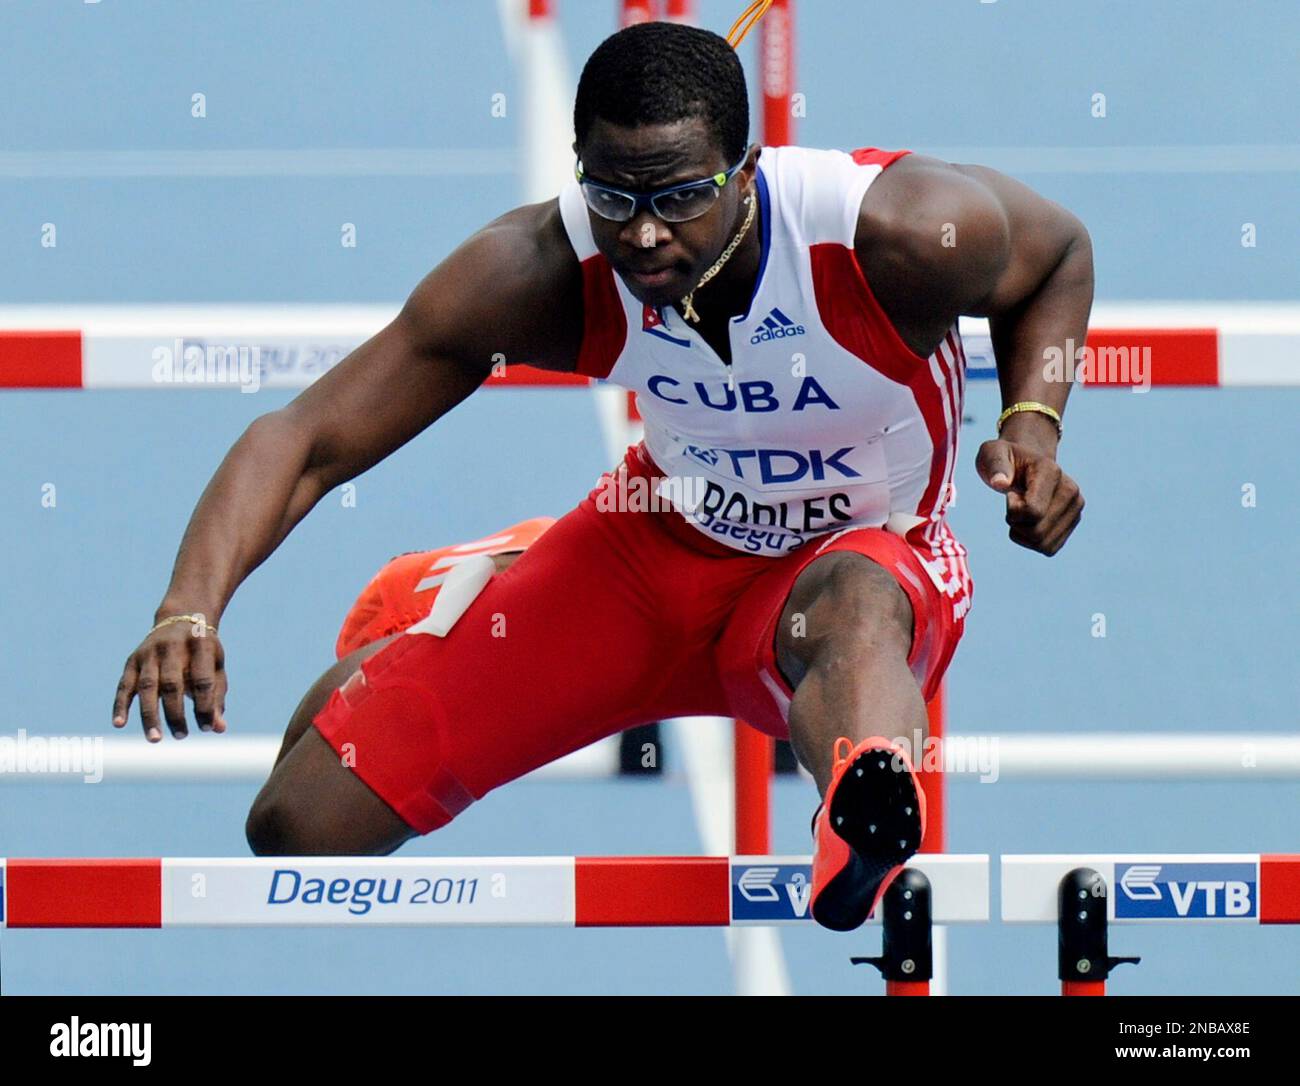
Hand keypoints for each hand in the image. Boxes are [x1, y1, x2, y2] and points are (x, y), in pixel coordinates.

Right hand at [113, 615, 227, 740]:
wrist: (181, 619)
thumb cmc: (203, 652)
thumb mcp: (216, 668)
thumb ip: (217, 697)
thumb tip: (218, 729)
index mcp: (200, 645)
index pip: (202, 679)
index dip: (205, 705)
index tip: (206, 728)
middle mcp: (172, 647)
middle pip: (172, 683)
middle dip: (175, 713)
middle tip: (181, 736)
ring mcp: (149, 653)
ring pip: (147, 686)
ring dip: (149, 714)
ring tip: (155, 739)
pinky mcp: (132, 660)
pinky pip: (124, 685)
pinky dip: (121, 705)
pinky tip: (120, 724)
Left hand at [976, 438, 1083, 555]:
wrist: (1025, 464)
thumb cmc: (1005, 460)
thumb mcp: (992, 454)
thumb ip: (995, 465)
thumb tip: (999, 483)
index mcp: (1051, 472)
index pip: (1033, 511)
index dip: (1013, 510)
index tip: (1010, 494)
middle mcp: (1071, 491)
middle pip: (1037, 532)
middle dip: (1016, 524)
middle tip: (1015, 504)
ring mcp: (1076, 508)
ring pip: (1043, 544)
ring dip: (1023, 534)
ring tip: (1022, 512)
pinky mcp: (1073, 523)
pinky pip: (1048, 548)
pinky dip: (1032, 542)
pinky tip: (1029, 522)